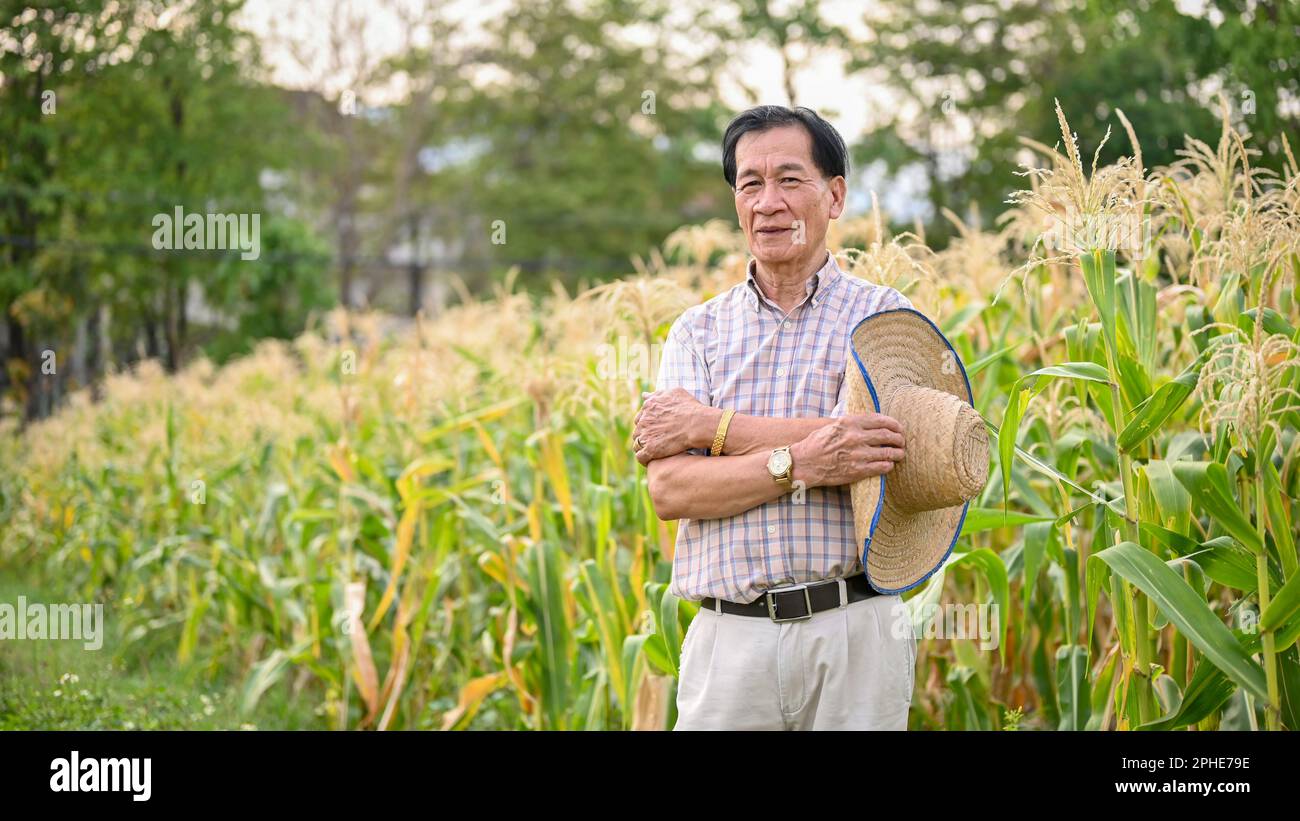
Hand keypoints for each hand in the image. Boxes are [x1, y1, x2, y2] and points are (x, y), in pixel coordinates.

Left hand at [633, 387, 719, 464]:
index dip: (647, 425)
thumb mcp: (674, 393)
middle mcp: (644, 420)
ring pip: (637, 444)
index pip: (640, 418)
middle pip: (638, 430)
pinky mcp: (650, 449)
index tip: (656, 430)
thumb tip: (644, 395)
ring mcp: (645, 435)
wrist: (698, 424)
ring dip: (644, 447)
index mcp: (648, 406)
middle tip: (656, 441)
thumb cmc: (691, 408)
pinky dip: (644, 459)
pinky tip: (652, 460)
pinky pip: (640, 457)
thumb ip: (658, 394)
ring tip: (655, 451)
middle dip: (645, 435)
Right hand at [790, 413, 905, 486]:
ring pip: (888, 452)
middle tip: (902, 441)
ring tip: (900, 454)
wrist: (804, 463)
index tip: (898, 428)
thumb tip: (870, 422)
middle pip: (888, 435)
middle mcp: (856, 437)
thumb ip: (852, 423)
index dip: (894, 424)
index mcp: (850, 422)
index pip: (881, 420)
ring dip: (898, 453)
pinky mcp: (858, 470)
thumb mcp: (833, 426)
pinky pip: (882, 467)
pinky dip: (889, 466)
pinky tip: (889, 465)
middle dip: (899, 439)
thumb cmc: (816, 444)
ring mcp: (858, 454)